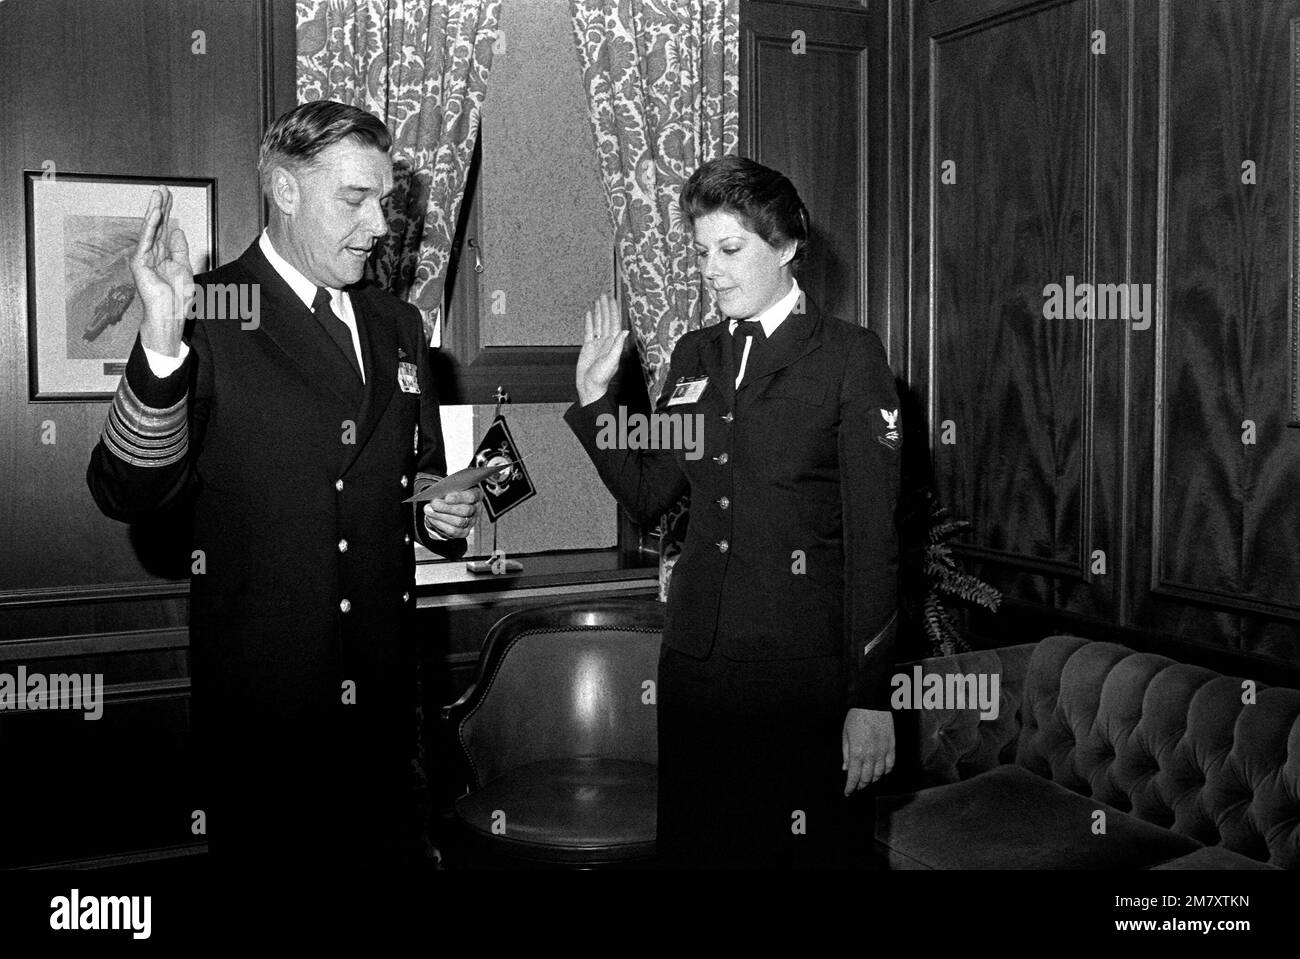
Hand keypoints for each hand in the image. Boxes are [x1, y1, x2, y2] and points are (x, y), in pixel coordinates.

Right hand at [131, 186, 194, 356]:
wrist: (170, 316)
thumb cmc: (177, 299)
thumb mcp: (184, 268)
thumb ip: (179, 249)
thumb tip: (177, 230)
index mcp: (162, 255)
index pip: (165, 229)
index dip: (167, 212)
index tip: (170, 196)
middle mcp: (151, 254)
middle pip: (156, 225)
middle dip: (160, 206)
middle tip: (162, 188)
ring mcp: (144, 258)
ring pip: (150, 229)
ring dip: (154, 210)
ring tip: (158, 194)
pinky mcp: (139, 263)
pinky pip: (146, 240)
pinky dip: (151, 226)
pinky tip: (155, 213)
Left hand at [422, 487, 480, 538]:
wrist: (448, 507)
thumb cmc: (450, 493)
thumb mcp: (451, 486)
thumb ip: (446, 488)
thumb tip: (437, 493)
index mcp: (476, 494)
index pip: (471, 496)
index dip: (459, 498)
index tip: (446, 498)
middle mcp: (476, 508)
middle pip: (465, 510)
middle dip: (447, 508)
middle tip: (433, 503)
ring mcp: (472, 521)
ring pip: (460, 522)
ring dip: (441, 516)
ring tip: (428, 510)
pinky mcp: (464, 531)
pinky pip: (454, 531)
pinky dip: (440, 525)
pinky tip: (431, 518)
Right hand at [576, 292, 628, 405]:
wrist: (589, 386)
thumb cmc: (601, 377)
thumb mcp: (611, 361)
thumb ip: (618, 346)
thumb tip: (625, 331)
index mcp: (613, 343)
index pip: (614, 323)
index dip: (613, 311)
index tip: (612, 300)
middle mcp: (606, 341)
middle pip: (606, 320)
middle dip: (606, 307)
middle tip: (604, 295)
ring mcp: (597, 343)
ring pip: (598, 323)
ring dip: (598, 312)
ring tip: (598, 300)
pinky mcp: (588, 347)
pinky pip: (589, 331)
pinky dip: (589, 322)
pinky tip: (589, 314)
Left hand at [842, 708, 893, 794]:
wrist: (873, 704)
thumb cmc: (856, 717)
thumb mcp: (846, 734)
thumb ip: (846, 753)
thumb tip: (846, 768)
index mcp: (857, 752)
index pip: (854, 777)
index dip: (850, 787)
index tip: (847, 792)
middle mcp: (871, 755)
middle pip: (867, 778)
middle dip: (860, 785)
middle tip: (856, 786)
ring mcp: (883, 752)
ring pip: (879, 774)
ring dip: (872, 779)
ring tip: (867, 780)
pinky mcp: (892, 747)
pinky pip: (890, 765)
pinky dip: (885, 772)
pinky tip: (880, 772)